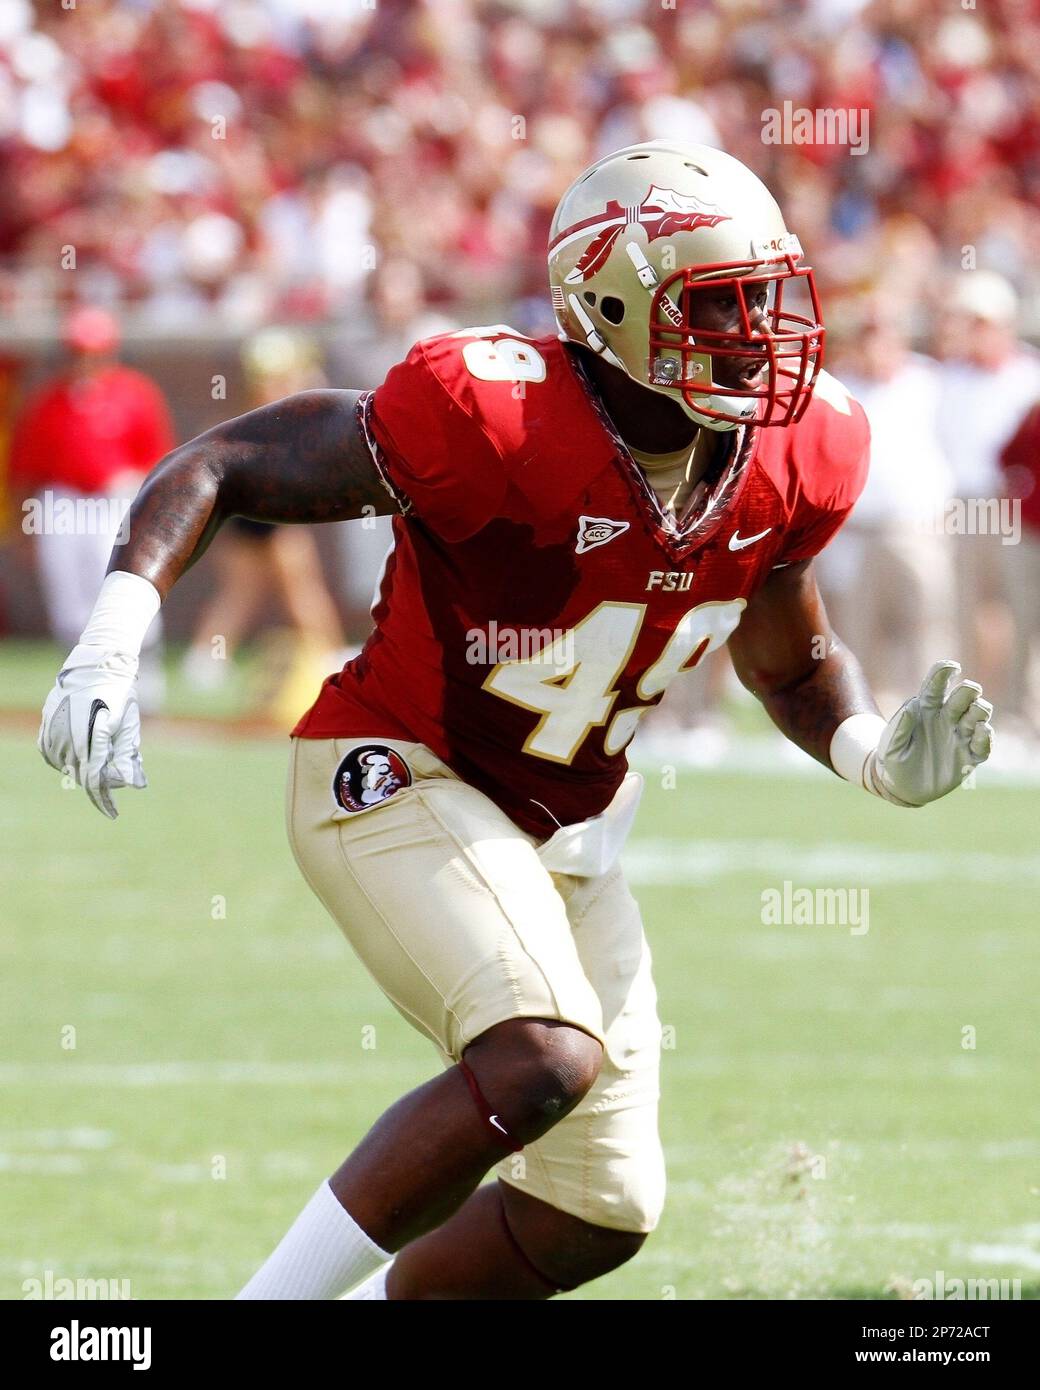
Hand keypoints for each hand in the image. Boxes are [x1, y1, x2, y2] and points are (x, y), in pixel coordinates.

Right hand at [39, 644, 146, 818]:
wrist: (97, 665)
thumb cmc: (120, 695)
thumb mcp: (128, 725)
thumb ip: (127, 755)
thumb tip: (133, 784)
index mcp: (91, 739)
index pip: (94, 780)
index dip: (104, 800)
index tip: (113, 814)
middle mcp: (68, 736)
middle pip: (80, 774)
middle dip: (98, 781)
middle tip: (112, 782)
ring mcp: (54, 729)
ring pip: (63, 765)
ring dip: (79, 770)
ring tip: (97, 761)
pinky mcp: (47, 723)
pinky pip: (49, 752)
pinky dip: (61, 759)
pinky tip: (74, 757)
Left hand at [869, 661, 992, 806]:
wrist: (900, 786)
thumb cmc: (892, 760)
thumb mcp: (890, 746)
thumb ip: (900, 727)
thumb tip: (912, 705)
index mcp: (926, 710)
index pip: (936, 686)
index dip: (944, 674)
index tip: (952, 667)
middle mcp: (946, 719)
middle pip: (963, 697)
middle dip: (968, 691)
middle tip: (970, 690)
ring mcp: (959, 736)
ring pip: (978, 716)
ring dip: (980, 710)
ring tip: (976, 711)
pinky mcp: (969, 757)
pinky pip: (983, 745)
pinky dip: (986, 738)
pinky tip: (982, 731)